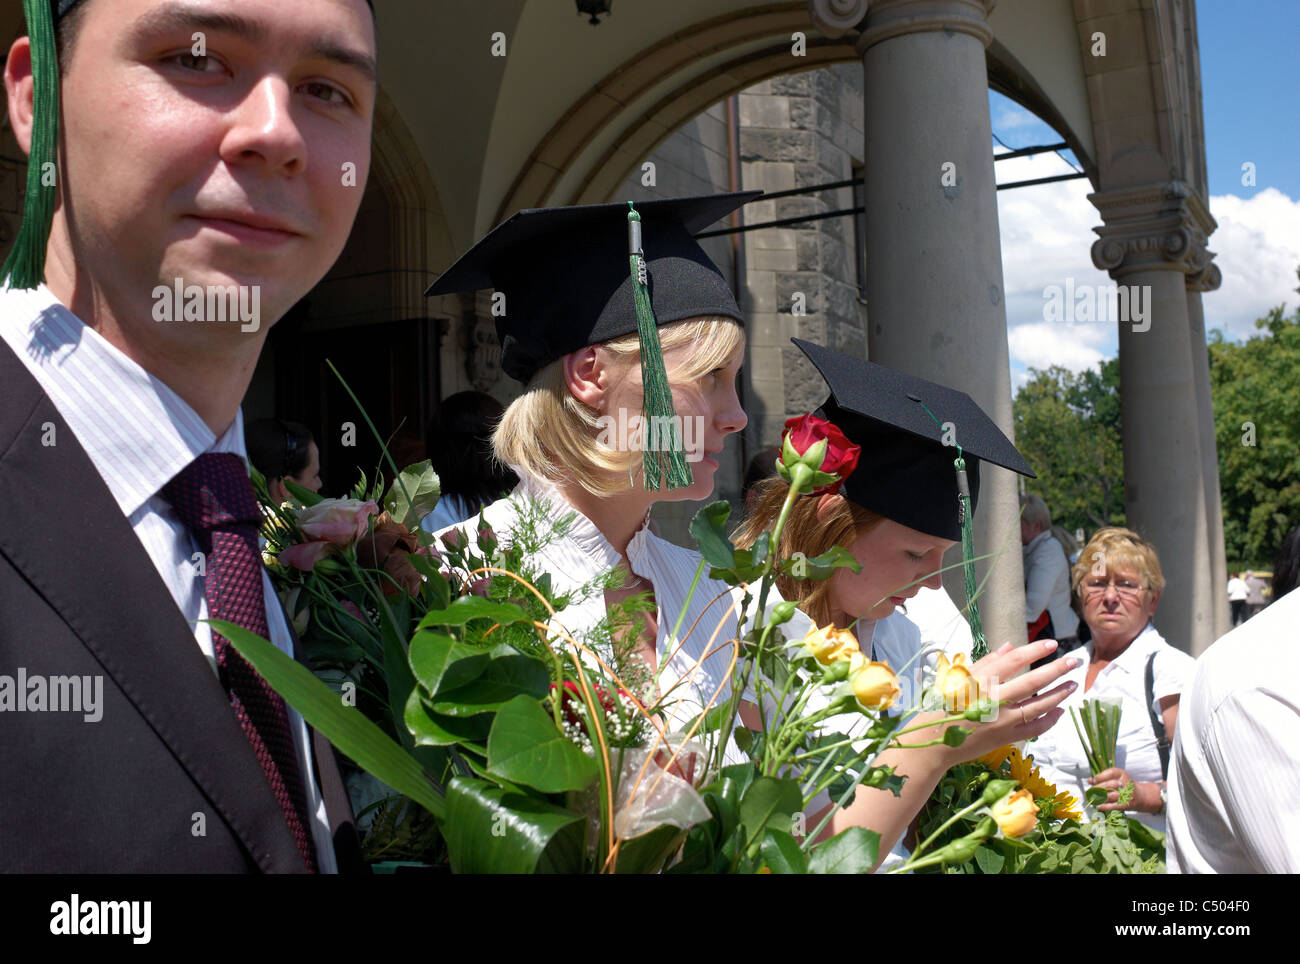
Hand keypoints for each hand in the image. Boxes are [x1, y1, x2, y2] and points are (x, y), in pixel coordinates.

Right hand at [930, 639, 1079, 764]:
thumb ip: (985, 664)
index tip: (1051, 644)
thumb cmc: (941, 707)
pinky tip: (1060, 710)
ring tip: (1072, 684)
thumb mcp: (957, 680)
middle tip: (1074, 660)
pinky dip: (1049, 719)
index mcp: (978, 681)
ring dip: (1058, 694)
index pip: (1012, 661)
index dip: (1033, 651)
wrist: (933, 743)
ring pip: (1038, 705)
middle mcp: (992, 699)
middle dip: (1055, 670)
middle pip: (1031, 681)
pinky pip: (1034, 728)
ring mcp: (1001, 720)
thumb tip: (1008, 647)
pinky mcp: (1005, 737)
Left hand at [1089, 767, 1161, 812]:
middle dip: (1098, 788)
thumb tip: (1090, 781)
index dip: (1099, 777)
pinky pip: (1114, 806)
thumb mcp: (1115, 778)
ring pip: (1111, 796)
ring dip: (1100, 798)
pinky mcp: (1126, 804)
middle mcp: (1126, 784)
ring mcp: (1127, 795)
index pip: (1110, 773)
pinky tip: (1098, 806)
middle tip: (1091, 791)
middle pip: (1110, 785)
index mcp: (1122, 774)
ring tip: (1093, 799)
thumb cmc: (1123, 786)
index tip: (1092, 780)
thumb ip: (1102, 778)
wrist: (1140, 796)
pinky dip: (1104, 806)